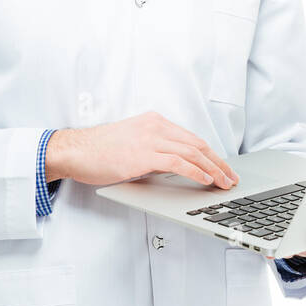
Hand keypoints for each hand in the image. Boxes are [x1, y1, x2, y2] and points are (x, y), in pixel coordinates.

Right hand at [44, 111, 239, 189]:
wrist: (75, 150)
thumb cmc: (99, 150)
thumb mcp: (133, 144)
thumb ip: (155, 150)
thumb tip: (176, 167)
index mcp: (155, 122)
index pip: (192, 138)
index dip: (211, 154)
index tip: (223, 168)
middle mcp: (156, 126)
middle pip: (197, 144)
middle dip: (218, 163)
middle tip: (231, 178)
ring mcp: (150, 139)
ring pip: (192, 152)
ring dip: (212, 169)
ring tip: (223, 183)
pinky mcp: (143, 154)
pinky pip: (178, 162)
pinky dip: (195, 171)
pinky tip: (205, 181)